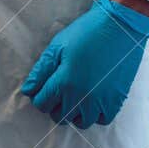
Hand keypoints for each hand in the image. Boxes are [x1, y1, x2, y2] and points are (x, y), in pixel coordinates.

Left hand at [20, 0, 148, 129]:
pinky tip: (92, 98)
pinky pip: (101, 120)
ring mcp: (100, 102)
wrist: (120, 26)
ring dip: (74, 111)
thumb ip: (41, 71)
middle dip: (55, 104)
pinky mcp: (116, 101)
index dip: (40, 96)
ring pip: (79, 121)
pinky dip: (94, 113)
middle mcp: (81, 98)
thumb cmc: (87, 32)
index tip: (44, 86)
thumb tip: (28, 90)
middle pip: (59, 116)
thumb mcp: (58, 46)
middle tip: (60, 88)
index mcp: (64, 83)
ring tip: (76, 94)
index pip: (42, 104)